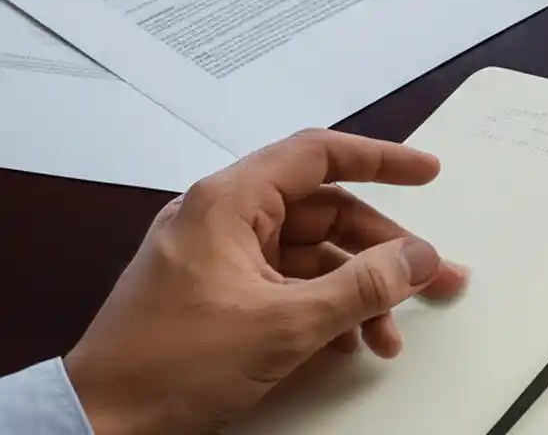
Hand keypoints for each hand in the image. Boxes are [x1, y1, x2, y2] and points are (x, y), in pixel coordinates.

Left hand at [64, 129, 468, 434]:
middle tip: (430, 276)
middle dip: (382, 250)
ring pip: (310, 256)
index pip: (318, 156)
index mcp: (230, 202)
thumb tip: (418, 258)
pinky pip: (286, 285)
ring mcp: (218, 257)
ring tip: (387, 334)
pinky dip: (322, 308)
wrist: (100, 422)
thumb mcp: (285, 325)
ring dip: (356, 292)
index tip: (425, 173)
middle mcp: (223, 219)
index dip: (380, 159)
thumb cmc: (169, 364)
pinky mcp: (216, 294)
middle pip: (325, 214)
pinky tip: (347, 342)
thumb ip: (362, 287)